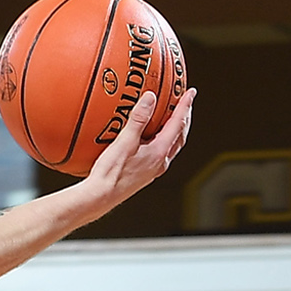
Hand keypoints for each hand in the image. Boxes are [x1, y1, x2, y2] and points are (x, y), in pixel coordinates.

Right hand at [78, 88, 195, 211]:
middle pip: (180, 135)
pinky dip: (163, 140)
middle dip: (184, 118)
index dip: (185, 106)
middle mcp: (160, 162)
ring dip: (175, 130)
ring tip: (173, 118)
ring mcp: (153, 170)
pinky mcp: (144, 174)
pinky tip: (152, 138)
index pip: (178, 124)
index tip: (191, 92)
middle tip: (186, 103)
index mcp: (159, 153)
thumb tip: (150, 98)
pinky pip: (160, 152)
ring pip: (172, 145)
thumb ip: (138, 119)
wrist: (100, 197)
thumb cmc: (111, 174)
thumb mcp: (124, 142)